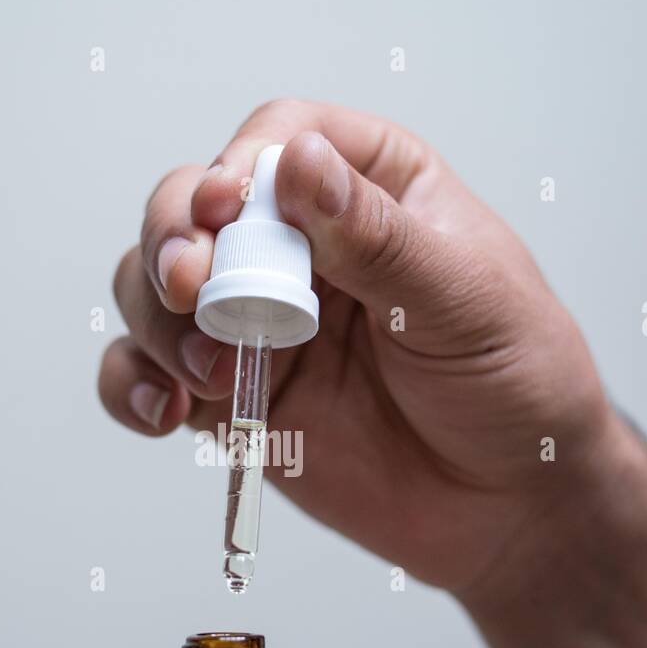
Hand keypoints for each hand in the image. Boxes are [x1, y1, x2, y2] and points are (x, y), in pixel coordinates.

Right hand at [98, 98, 618, 596]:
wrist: (510, 505)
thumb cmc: (512, 383)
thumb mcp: (464, 298)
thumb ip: (378, 237)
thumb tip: (299, 162)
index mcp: (369, 190)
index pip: (279, 142)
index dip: (237, 168)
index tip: (225, 210)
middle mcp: (300, 247)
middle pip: (192, 208)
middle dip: (173, 240)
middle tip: (188, 286)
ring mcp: (257, 321)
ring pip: (153, 288)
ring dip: (155, 319)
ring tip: (206, 371)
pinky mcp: (232, 395)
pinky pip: (149, 374)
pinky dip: (134, 385)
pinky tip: (164, 413)